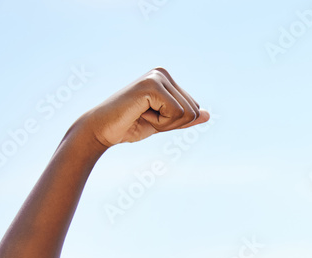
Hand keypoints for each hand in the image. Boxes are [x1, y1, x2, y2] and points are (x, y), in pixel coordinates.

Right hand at [76, 67, 209, 148]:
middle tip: (145, 117)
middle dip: (171, 123)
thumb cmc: (130, 125)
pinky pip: (176, 113)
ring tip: (142, 115)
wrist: (102, 130)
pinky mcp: (151, 86)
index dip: (175, 123)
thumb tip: (208, 115)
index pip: (194, 108)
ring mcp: (156, 77)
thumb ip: (185, 118)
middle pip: (193, 110)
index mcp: (166, 78)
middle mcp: (162, 73)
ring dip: (165, 123)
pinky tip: (140, 114)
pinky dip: (160, 122)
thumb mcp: (164, 123)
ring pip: (186, 113)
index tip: (150, 117)